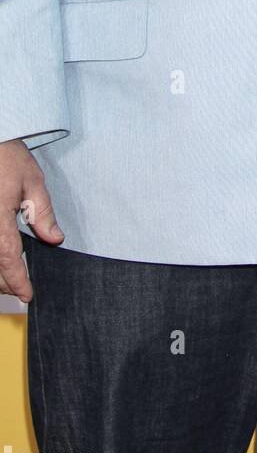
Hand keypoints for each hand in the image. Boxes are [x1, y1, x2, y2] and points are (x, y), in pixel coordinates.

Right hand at [0, 139, 62, 301]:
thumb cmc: (8, 157)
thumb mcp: (33, 181)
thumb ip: (42, 212)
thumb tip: (55, 239)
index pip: (8, 258)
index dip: (18, 280)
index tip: (27, 295)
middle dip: (5, 282)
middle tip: (21, 289)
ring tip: (10, 279)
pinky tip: (2, 259)